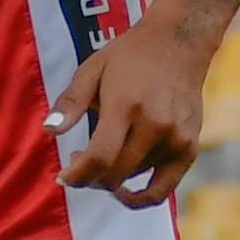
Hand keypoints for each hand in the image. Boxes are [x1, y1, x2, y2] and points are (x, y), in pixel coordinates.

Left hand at [46, 18, 207, 209]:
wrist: (180, 41)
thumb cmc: (130, 56)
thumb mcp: (91, 70)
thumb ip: (69, 102)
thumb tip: (49, 131)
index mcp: (126, 105)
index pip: (99, 158)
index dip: (76, 175)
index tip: (63, 177)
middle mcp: (155, 125)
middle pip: (115, 175)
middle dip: (89, 178)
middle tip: (78, 161)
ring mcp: (176, 139)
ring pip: (134, 179)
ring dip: (112, 176)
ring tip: (102, 154)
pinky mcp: (190, 148)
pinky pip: (162, 189)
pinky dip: (140, 197)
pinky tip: (123, 192)